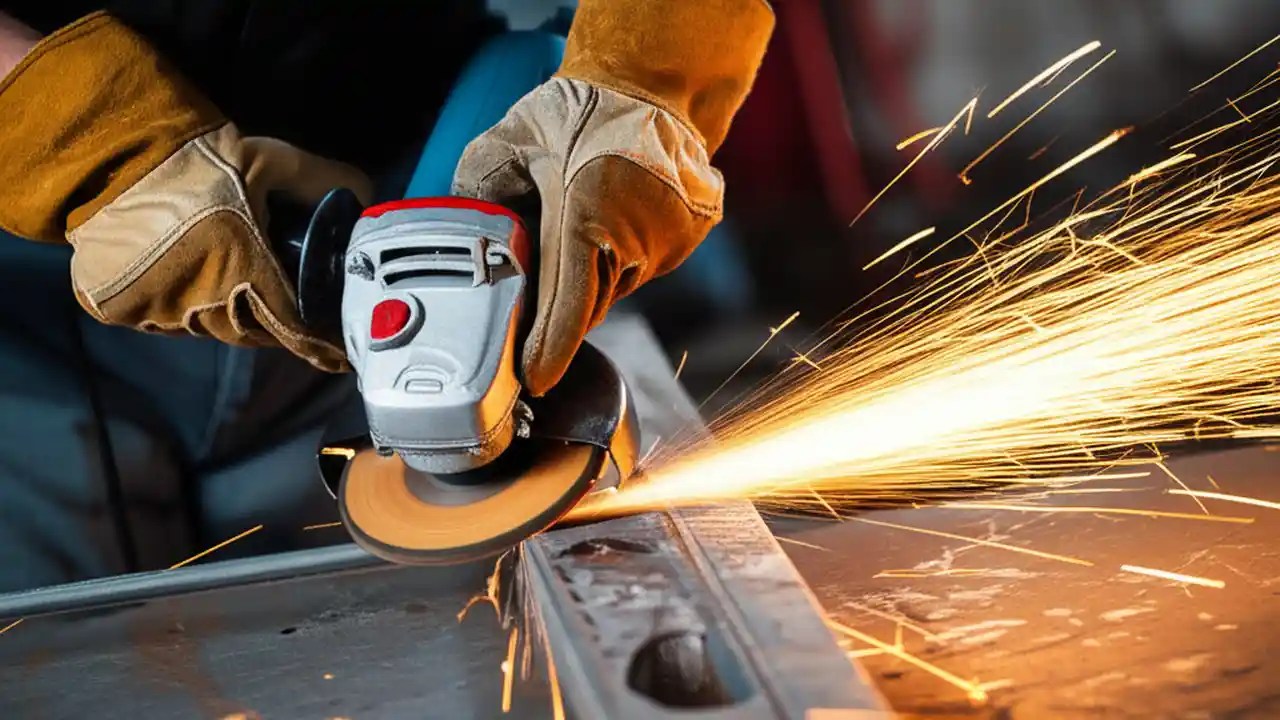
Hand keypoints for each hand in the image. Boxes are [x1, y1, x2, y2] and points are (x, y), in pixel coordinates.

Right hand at [0, 12, 369, 371]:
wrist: (107, 153)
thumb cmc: (197, 159)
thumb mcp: (274, 161)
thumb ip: (327, 183)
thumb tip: (367, 199)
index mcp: (244, 278)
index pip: (298, 331)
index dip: (322, 340)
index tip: (339, 349)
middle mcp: (202, 309)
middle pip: (258, 334)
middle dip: (279, 319)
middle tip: (292, 299)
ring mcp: (159, 314)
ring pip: (216, 330)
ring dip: (235, 313)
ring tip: (242, 280)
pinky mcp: (125, 312)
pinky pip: (173, 320)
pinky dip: (192, 305)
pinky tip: (199, 276)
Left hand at [453, 0, 773, 395]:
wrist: (651, 85)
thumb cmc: (582, 109)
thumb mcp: (508, 144)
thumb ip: (478, 197)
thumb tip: (460, 245)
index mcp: (589, 212)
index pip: (567, 306)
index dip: (548, 350)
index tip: (533, 379)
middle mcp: (638, 234)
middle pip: (588, 303)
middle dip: (558, 302)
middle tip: (535, 274)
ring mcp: (671, 239)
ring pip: (615, 288)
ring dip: (590, 277)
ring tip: (579, 226)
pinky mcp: (690, 238)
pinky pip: (642, 269)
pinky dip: (620, 259)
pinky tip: (611, 219)